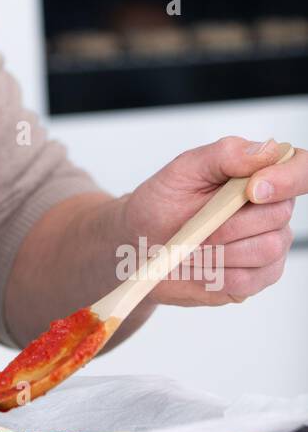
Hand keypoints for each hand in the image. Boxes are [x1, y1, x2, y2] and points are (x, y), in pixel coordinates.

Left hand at [121, 136, 305, 306]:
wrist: (139, 244)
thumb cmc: (162, 203)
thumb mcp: (184, 169)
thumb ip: (225, 155)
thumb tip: (264, 152)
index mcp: (260, 175)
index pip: (300, 168)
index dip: (287, 179)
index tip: (251, 191)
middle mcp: (272, 209)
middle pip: (279, 215)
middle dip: (231, 222)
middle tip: (197, 223)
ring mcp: (268, 244)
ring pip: (267, 249)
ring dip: (221, 249)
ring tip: (194, 244)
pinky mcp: (257, 277)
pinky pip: (251, 279)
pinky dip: (218, 273)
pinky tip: (200, 264)